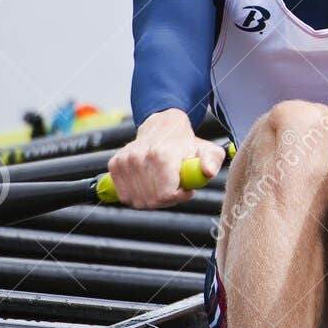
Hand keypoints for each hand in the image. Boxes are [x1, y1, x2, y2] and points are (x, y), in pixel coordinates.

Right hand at [107, 109, 225, 208]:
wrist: (162, 127)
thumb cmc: (187, 143)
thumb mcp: (208, 150)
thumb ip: (212, 161)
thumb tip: (208, 172)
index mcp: (162, 155)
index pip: (166, 195)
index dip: (179, 197)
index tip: (187, 189)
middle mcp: (139, 157)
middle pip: (152, 200)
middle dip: (168, 199)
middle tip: (176, 188)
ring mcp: (125, 161)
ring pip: (138, 200)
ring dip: (153, 199)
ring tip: (164, 185)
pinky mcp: (114, 164)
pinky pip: (125, 196)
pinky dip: (138, 195)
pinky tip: (150, 185)